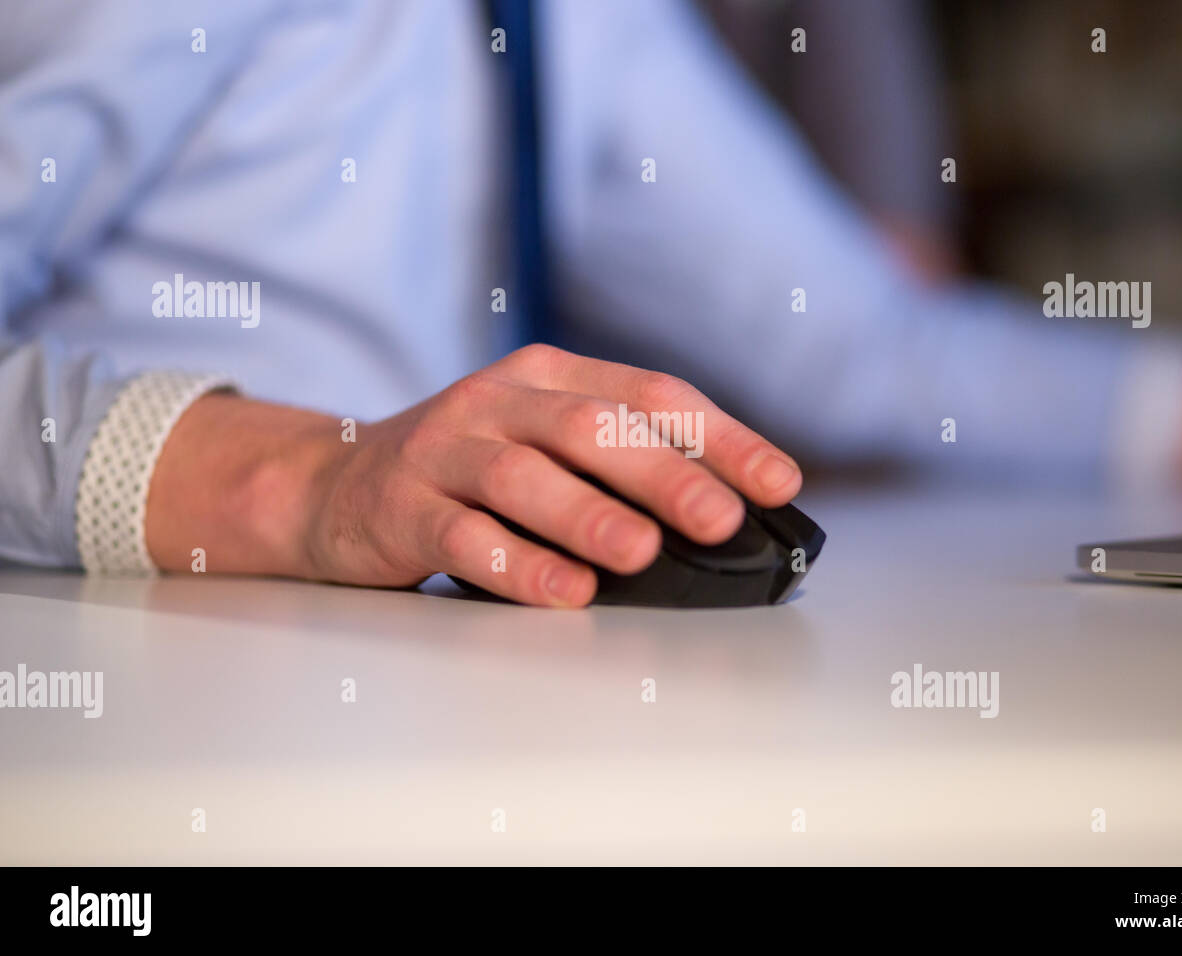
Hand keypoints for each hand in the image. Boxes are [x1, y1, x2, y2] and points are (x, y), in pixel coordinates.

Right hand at [146, 345, 802, 605]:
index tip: (778, 482)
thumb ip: (616, 464)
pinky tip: (564, 593)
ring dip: (589, 516)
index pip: (650, 392)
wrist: (332, 484)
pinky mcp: (402, 507)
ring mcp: (445, 451)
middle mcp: (499, 402)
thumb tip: (725, 514)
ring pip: (524, 477)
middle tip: (718, 521)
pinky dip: (518, 565)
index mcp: (549, 376)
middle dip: (664, 474)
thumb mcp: (541, 442)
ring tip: (641, 555)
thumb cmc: (465, 471)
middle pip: (591, 428)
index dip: (720, 436)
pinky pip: (464, 537)